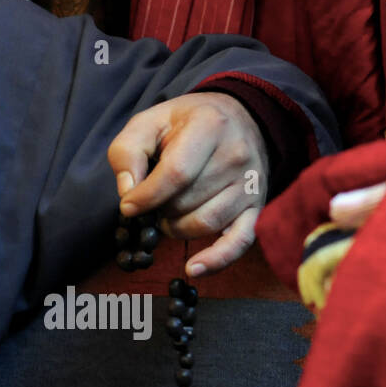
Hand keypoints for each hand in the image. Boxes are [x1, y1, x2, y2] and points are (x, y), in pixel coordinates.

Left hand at [107, 93, 269, 276]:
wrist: (237, 118)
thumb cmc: (184, 123)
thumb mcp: (148, 122)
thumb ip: (127, 152)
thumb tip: (128, 193)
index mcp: (209, 127)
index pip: (176, 174)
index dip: (146, 196)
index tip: (128, 206)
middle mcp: (236, 155)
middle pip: (188, 201)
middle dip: (159, 209)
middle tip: (152, 201)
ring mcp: (251, 184)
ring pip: (207, 223)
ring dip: (177, 228)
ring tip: (167, 215)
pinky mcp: (258, 207)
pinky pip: (240, 241)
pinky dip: (216, 260)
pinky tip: (194, 269)